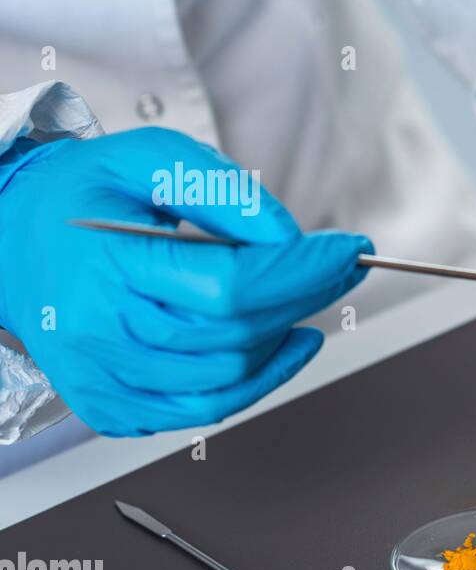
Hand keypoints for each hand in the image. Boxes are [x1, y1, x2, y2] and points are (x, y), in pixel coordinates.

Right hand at [0, 128, 370, 435]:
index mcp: (105, 266)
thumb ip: (222, 190)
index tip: (348, 250)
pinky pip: (204, 409)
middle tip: (338, 267)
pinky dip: (258, 382)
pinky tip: (285, 346)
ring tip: (307, 298)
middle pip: (235, 333)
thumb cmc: (78, 196)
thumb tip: (288, 237)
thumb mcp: (147, 160)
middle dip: (304, 298)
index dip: (302, 272)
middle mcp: (99, 332)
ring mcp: (104, 377)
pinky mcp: (112, 406)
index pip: (230, 286)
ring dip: (283, 338)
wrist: (7, 240)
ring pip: (228, 376)